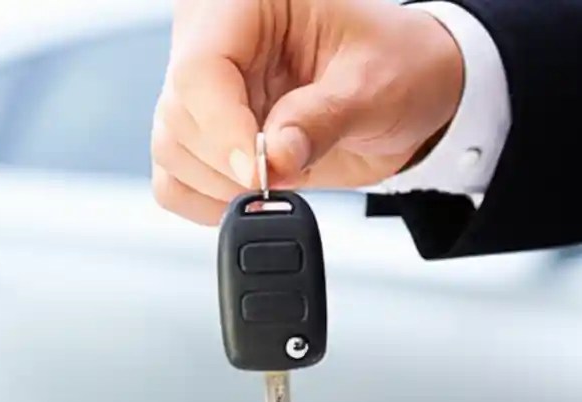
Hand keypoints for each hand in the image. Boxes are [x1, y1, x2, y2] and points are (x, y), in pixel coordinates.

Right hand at [152, 0, 465, 223]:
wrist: (410, 88)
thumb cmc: (399, 62)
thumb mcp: (375, 85)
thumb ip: (321, 121)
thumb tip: (273, 160)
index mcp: (247, 4)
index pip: (201, 68)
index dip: (223, 129)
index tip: (258, 171)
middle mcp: (215, 41)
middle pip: (179, 114)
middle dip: (230, 162)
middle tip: (288, 172)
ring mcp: (206, 91)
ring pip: (171, 149)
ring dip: (222, 184)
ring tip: (284, 175)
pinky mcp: (205, 134)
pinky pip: (175, 178)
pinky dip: (209, 200)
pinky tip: (255, 193)